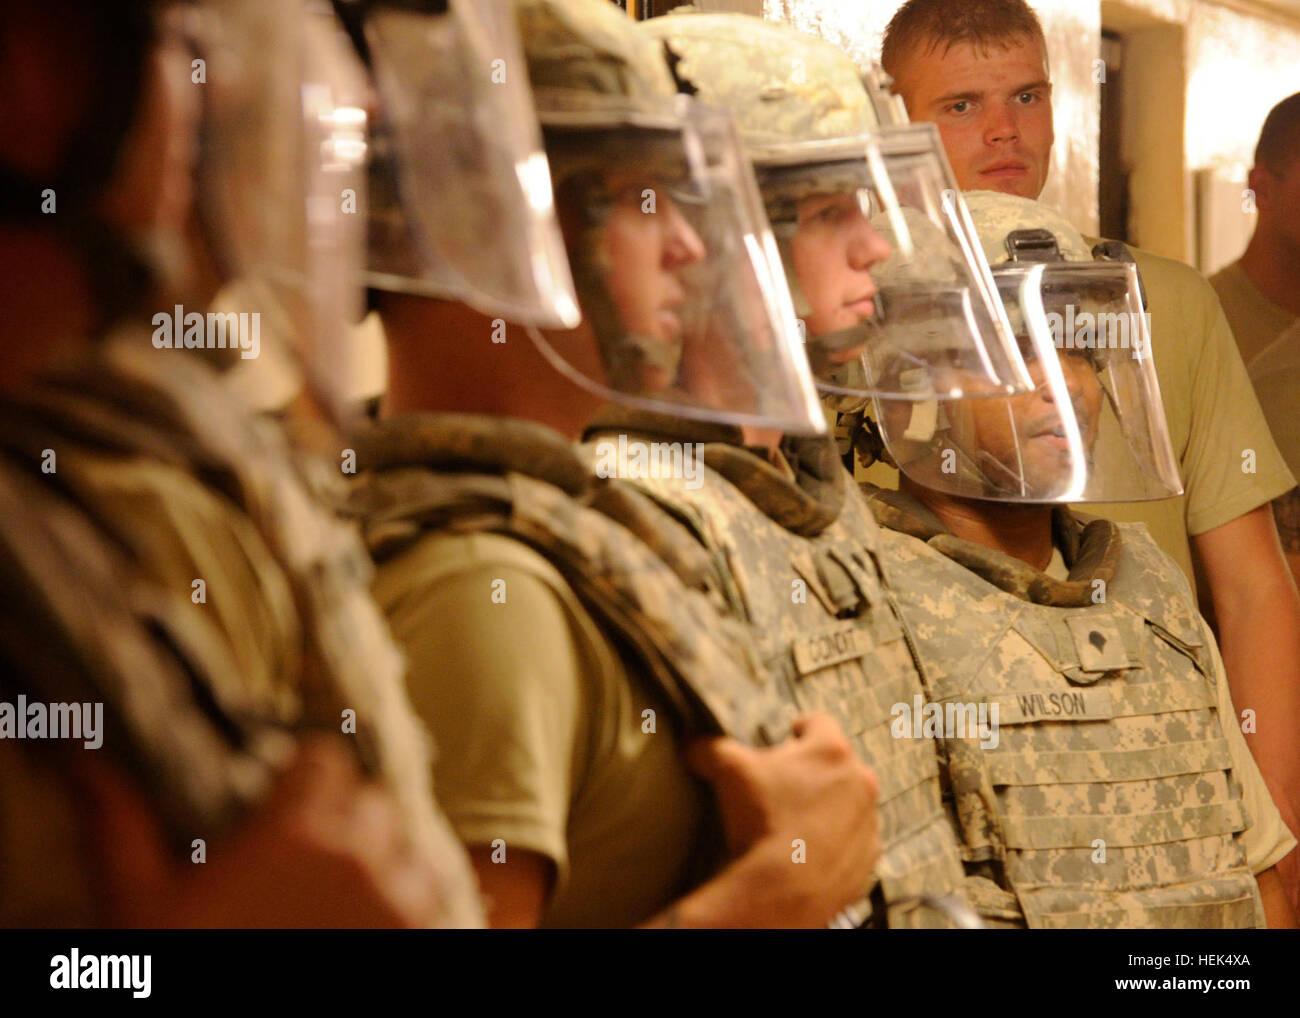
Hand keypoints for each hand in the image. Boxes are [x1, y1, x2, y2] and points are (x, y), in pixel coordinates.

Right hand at [78, 736, 446, 927]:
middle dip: (346, 818)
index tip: (290, 789)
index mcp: (295, 831)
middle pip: (372, 801)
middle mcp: (361, 854)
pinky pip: (442, 902)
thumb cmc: (188, 967)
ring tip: (351, 896)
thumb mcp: (142, 907)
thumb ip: (123, 828)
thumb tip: (88, 764)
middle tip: (313, 854)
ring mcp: (403, 901)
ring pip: (416, 850)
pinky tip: (381, 925)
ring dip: (389, 864)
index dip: (306, 770)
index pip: (325, 756)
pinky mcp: (429, 940)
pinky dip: (417, 907)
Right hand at [685, 712, 879, 926]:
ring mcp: (868, 821)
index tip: (788, 738)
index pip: (820, 722)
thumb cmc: (762, 822)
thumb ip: (711, 750)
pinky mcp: (868, 858)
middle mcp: (859, 781)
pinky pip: (854, 841)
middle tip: (784, 787)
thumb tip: (694, 747)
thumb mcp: (728, 772)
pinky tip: (808, 852)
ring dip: (828, 807)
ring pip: (849, 803)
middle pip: (837, 764)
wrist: (784, 890)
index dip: (800, 728)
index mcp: (830, 752)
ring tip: (795, 824)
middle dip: (813, 771)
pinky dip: (836, 842)